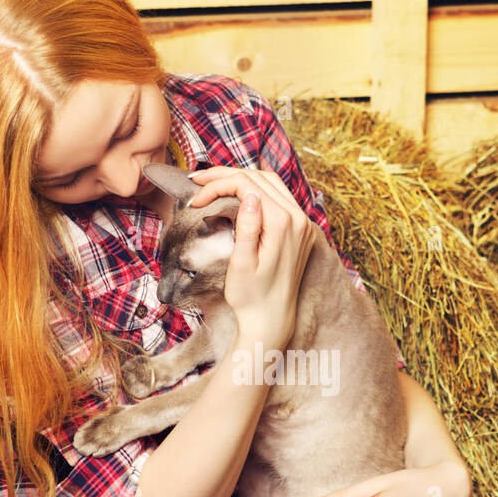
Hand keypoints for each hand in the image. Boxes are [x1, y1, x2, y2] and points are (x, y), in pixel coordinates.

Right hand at [187, 166, 315, 350]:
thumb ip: (248, 226)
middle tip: (197, 181)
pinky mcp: (300, 230)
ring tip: (212, 183)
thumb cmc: (251, 298)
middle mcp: (299, 220)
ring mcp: (303, 224)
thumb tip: (250, 195)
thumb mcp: (242, 264)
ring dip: (241, 179)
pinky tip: (237, 194)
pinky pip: (279, 197)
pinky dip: (256, 190)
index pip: (248, 186)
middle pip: (260, 178)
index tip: (194, 200)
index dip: (217, 186)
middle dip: (226, 175)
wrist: (270, 321)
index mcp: (283, 225)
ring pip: (270, 184)